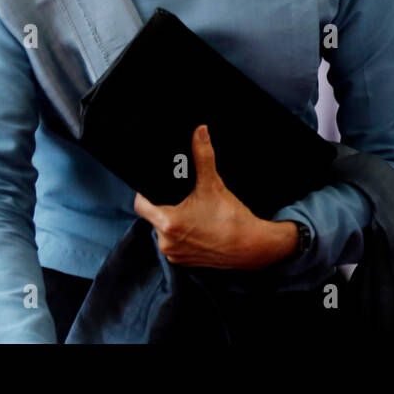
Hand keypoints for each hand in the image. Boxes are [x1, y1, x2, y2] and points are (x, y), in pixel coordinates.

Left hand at [133, 125, 299, 270]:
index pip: (141, 204)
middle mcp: (166, 242)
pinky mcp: (183, 262)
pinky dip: (181, 235)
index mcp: (168, 223)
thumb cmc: (231, 218)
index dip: (145, 193)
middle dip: (164, 205)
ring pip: (163, 231)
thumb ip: (203, 155)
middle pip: (153, 216)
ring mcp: (175, 254)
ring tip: (189, 210)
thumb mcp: (213, 183)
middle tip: (180, 196)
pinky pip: (174, 243)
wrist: (252, 246)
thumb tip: (199, 131)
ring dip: (172, 221)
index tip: (155, 186)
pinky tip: (195, 226)